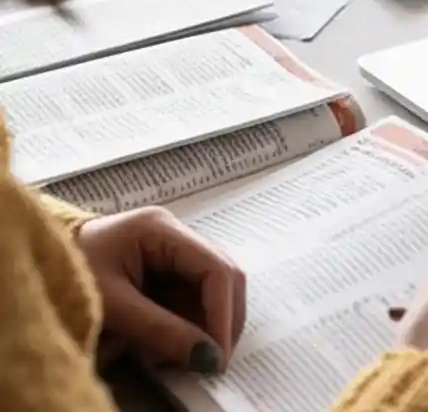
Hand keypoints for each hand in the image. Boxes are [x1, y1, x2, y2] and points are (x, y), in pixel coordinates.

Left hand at [77, 207, 245, 371]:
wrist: (39, 264)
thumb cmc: (70, 275)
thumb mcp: (112, 305)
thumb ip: (160, 329)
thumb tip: (208, 358)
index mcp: (162, 229)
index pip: (215, 268)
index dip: (223, 312)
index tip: (218, 354)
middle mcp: (176, 234)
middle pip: (224, 277)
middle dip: (221, 321)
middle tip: (210, 360)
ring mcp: (175, 250)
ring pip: (213, 290)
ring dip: (203, 325)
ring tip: (174, 354)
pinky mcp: (169, 268)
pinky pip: (194, 298)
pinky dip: (188, 324)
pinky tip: (166, 343)